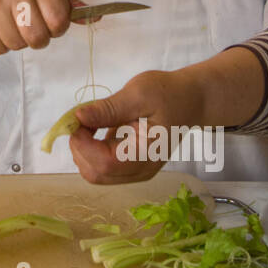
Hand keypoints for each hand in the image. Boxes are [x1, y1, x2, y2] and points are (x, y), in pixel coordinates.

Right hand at [0, 0, 82, 54]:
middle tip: (29, 27)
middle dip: (37, 39)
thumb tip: (95, 17)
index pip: (59, 20)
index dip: (57, 28)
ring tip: (9, 24)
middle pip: (38, 38)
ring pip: (17, 45)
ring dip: (17, 41)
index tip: (49, 23)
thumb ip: (67, 3)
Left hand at [67, 69, 204, 184]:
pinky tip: (97, 128)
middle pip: (96, 173)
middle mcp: (141, 170)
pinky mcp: (130, 167)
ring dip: (83, 149)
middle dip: (80, 147)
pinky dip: (90, 149)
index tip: (78, 119)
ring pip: (94, 173)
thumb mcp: (139, 93)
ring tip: (91, 121)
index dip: (83, 144)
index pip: (105, 164)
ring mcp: (135, 171)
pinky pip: (101, 167)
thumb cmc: (168, 94)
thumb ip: (108, 109)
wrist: (189, 101)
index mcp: (147, 153)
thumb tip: (78, 117)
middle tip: (82, 119)